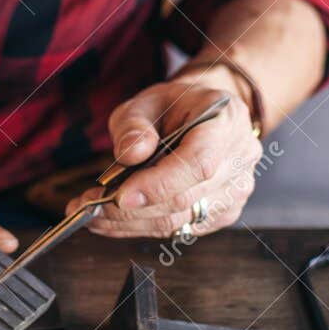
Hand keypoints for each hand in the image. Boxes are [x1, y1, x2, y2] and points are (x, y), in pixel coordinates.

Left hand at [73, 72, 263, 238]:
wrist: (205, 115)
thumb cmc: (177, 106)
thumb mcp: (148, 101)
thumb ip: (135, 125)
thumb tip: (131, 155)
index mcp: (226, 121)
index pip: (198, 163)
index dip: (159, 184)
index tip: (119, 196)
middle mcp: (239, 159)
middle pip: (185, 198)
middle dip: (130, 209)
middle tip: (88, 207)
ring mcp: (236, 191)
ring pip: (179, 220)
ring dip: (130, 223)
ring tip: (93, 215)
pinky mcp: (222, 213)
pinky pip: (180, 228)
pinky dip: (142, 227)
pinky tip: (114, 221)